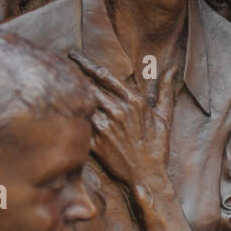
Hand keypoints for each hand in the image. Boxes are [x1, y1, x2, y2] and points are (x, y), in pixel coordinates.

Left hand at [71, 51, 173, 192]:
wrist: (148, 175)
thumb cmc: (157, 145)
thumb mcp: (165, 116)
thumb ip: (165, 90)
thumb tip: (172, 69)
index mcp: (133, 101)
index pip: (103, 75)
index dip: (85, 63)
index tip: (73, 54)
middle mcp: (117, 111)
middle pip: (87, 86)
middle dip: (73, 75)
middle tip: (60, 66)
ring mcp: (105, 127)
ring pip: (80, 103)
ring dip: (71, 94)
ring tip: (59, 86)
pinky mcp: (95, 143)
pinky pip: (79, 124)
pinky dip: (71, 116)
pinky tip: (63, 111)